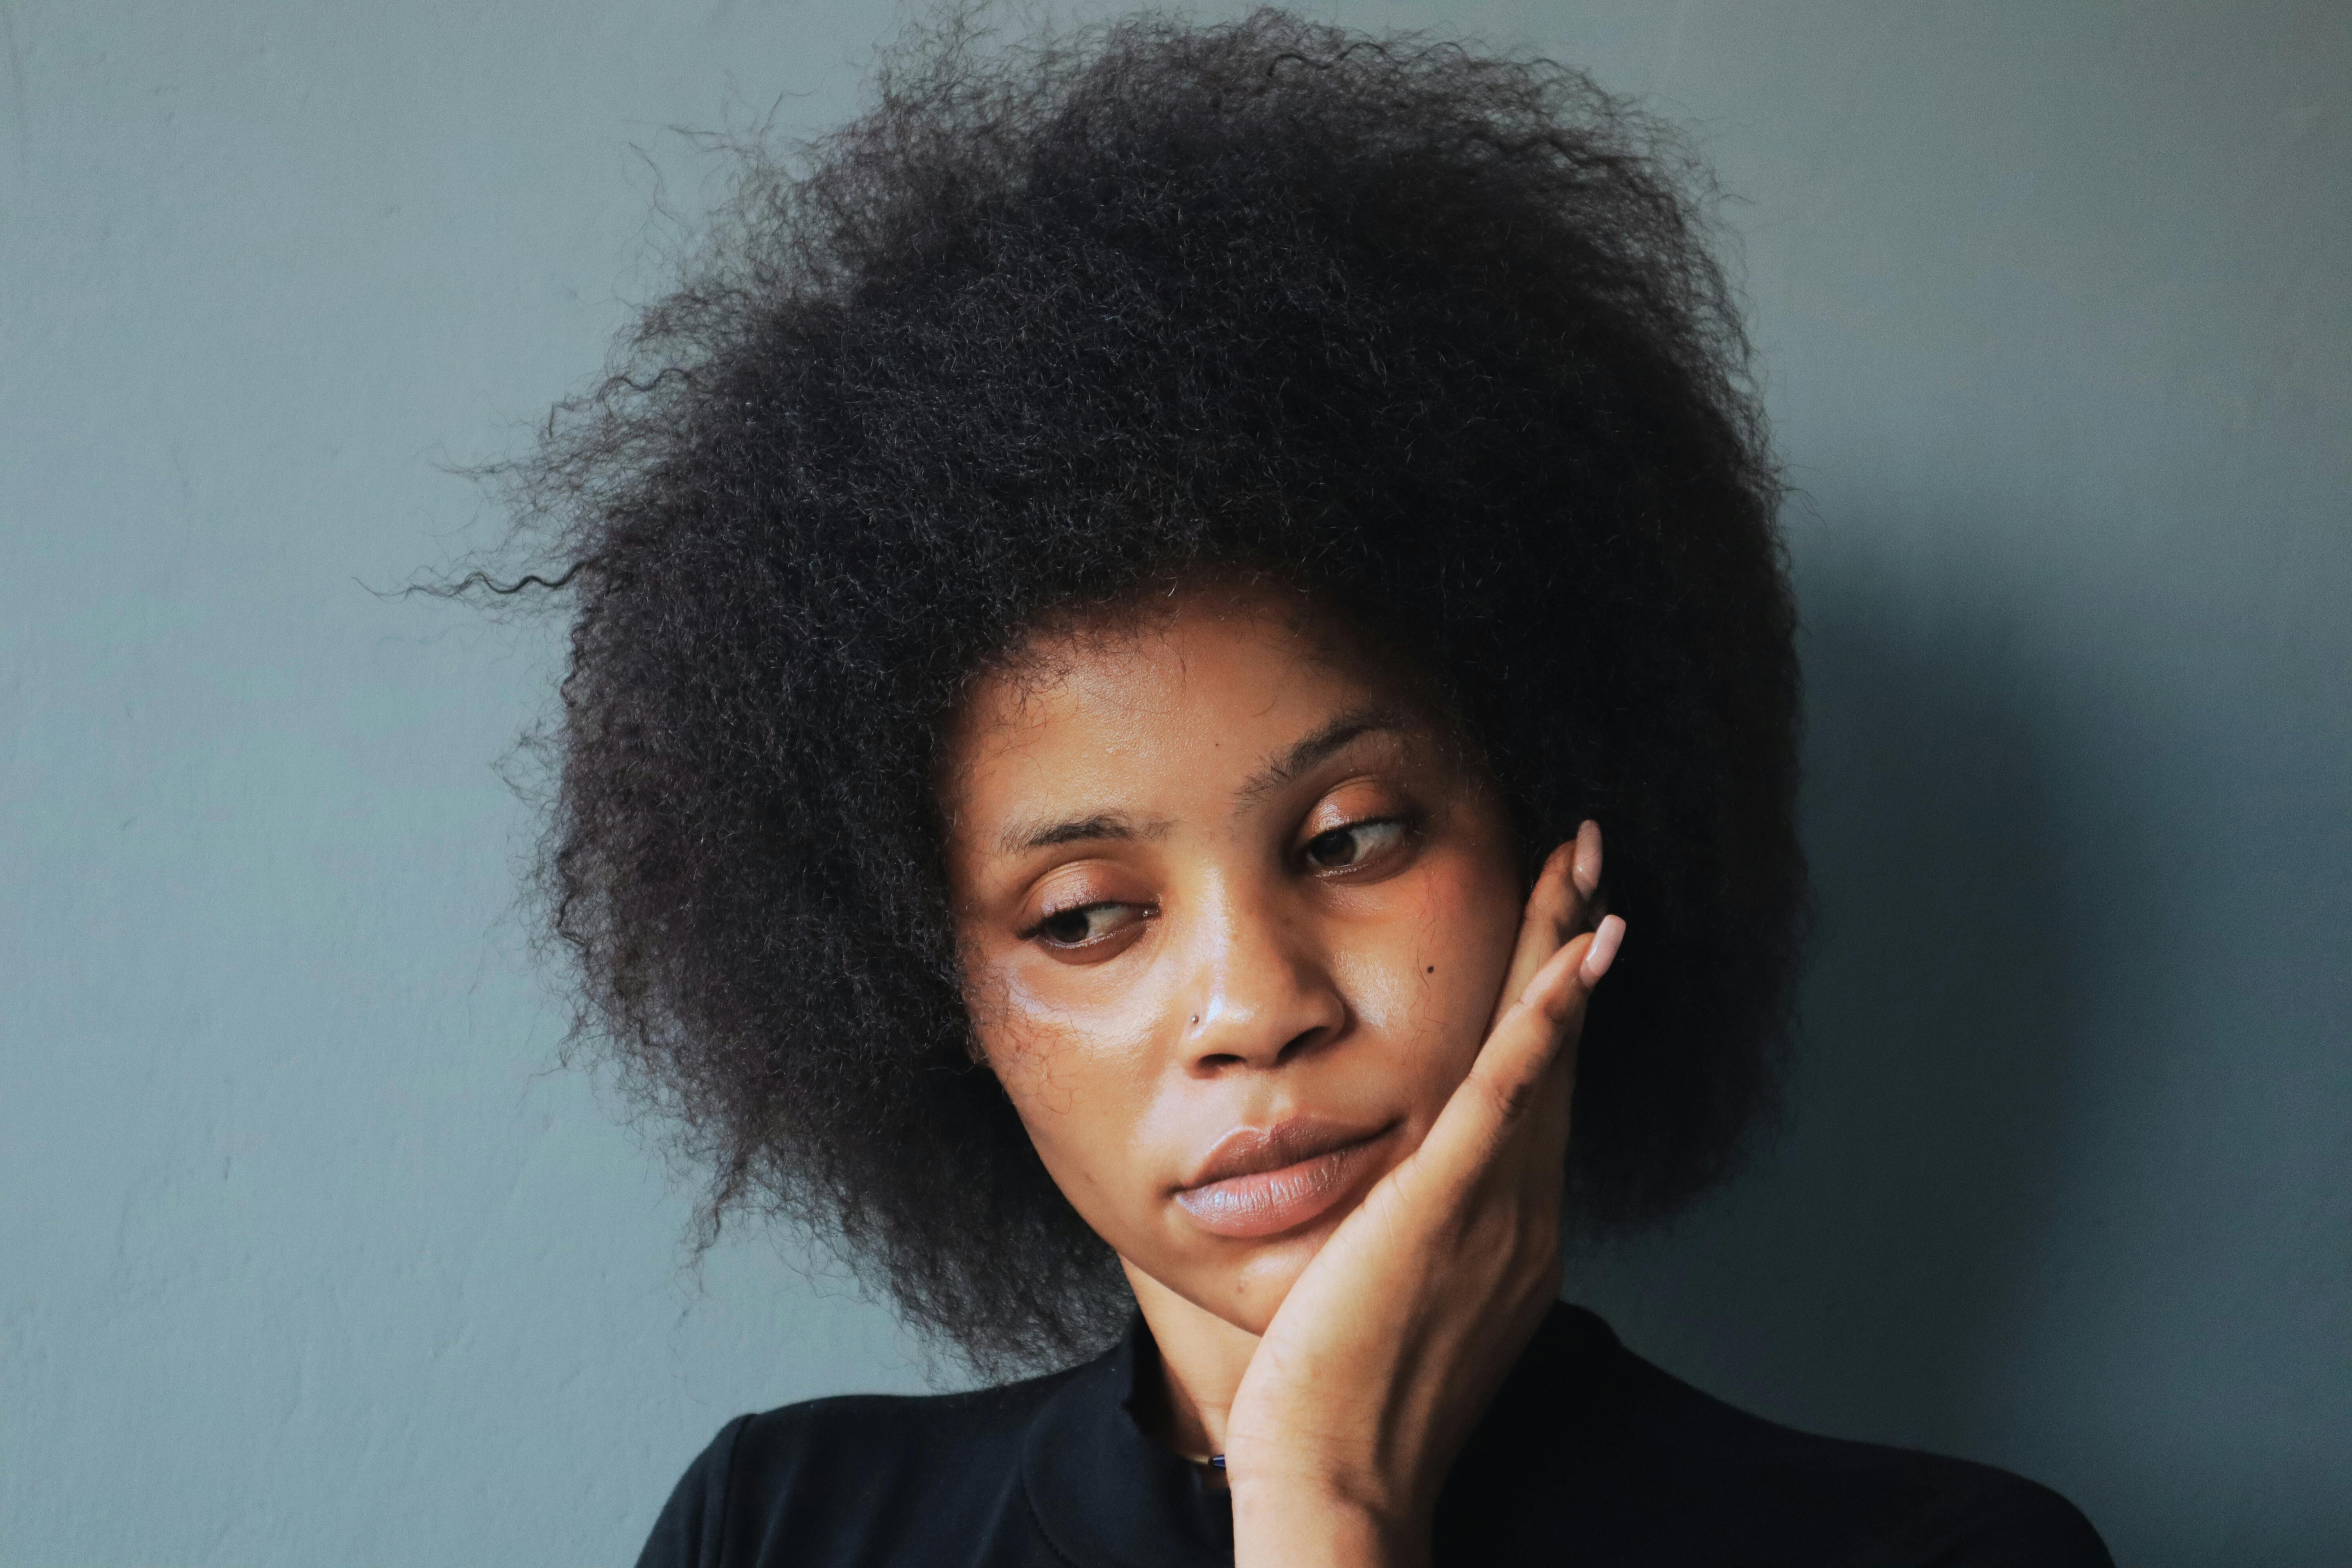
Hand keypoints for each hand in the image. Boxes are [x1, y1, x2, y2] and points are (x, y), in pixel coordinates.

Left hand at [1221, 821, 1621, 1567]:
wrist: (1338, 1485)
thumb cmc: (1342, 1402)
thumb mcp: (1392, 1297)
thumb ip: (1409, 1237)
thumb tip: (1390, 1201)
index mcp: (1511, 1236)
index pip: (1534, 1091)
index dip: (1553, 1002)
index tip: (1566, 929)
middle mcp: (1523, 1215)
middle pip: (1553, 1051)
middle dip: (1569, 943)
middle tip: (1588, 855)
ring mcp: (1496, 1210)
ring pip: (1537, 1051)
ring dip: (1559, 947)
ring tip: (1581, 863)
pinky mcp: (1448, 1206)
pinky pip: (1506, 1096)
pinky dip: (1542, 1020)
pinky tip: (1571, 953)